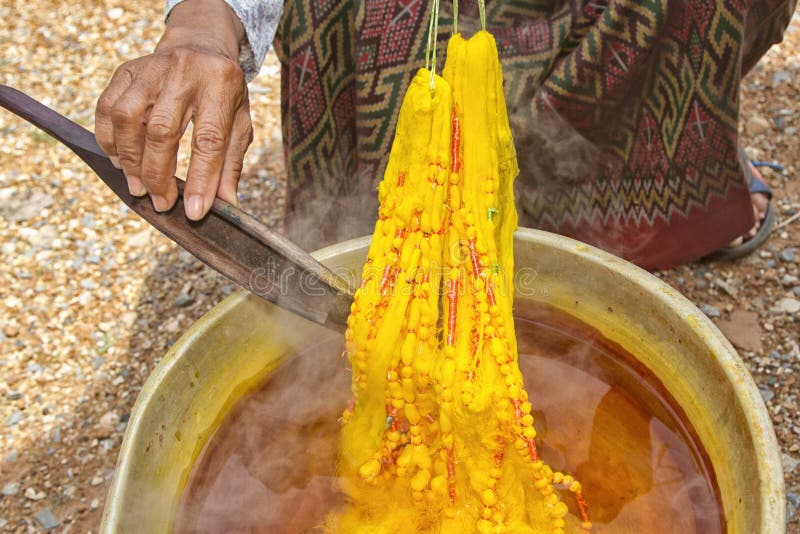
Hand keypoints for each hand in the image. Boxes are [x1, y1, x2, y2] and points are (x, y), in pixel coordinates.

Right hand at [95, 0, 252, 219]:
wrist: (200, 45)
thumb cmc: (223, 93)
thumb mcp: (240, 122)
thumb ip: (232, 162)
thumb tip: (226, 204)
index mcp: (221, 85)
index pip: (208, 140)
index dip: (200, 180)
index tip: (193, 212)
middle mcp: (184, 73)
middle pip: (162, 130)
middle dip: (158, 175)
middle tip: (161, 202)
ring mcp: (151, 69)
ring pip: (128, 118)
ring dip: (130, 160)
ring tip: (138, 186)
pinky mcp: (126, 70)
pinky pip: (107, 108)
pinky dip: (109, 139)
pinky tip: (120, 160)